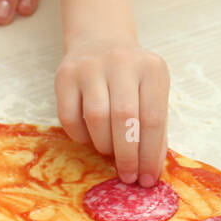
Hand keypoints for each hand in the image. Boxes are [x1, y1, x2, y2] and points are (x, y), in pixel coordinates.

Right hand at [55, 38, 169, 184]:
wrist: (100, 41)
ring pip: (96, 118)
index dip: (150, 154)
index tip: (148, 179)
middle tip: (128, 177)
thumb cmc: (131, 78)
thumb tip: (150, 170)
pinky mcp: (65, 75)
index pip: (153, 119)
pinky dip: (81, 136)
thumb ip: (155, 128)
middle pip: (125, 118)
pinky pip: (69, 117)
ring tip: (109, 152)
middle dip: (127, 155)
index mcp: (151, 69)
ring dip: (104, 145)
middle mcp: (121, 63)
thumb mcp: (151, 93)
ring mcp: (90, 67)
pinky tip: (90, 138)